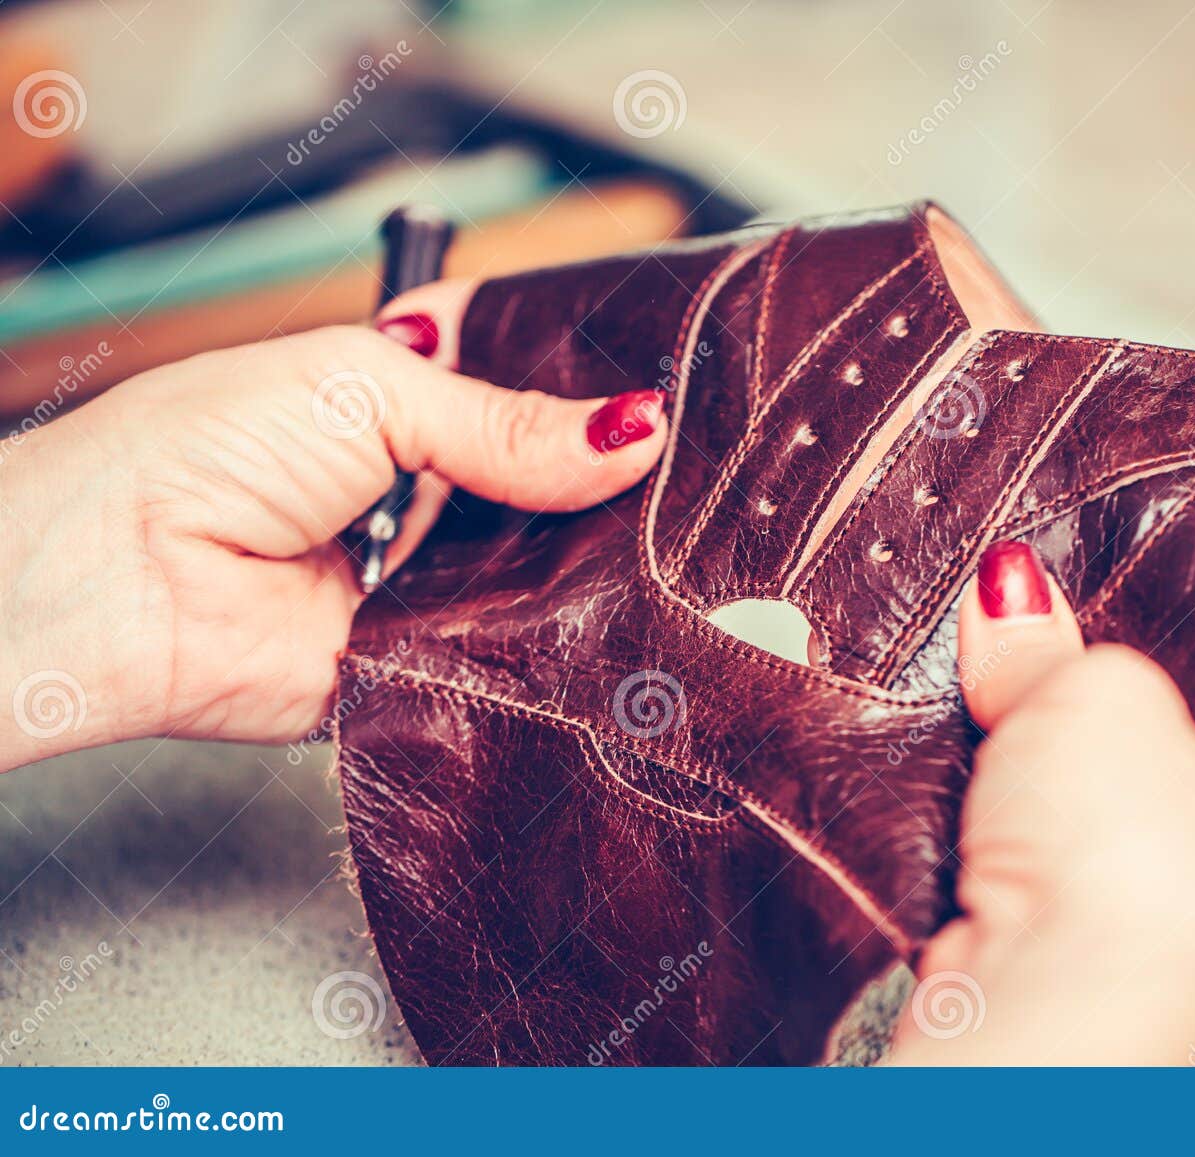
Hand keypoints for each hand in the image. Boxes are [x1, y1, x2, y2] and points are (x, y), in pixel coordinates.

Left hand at [0, 301, 665, 770]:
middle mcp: (430, 484)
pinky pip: (518, 648)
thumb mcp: (371, 390)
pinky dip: (552, 635)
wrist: (116, 586)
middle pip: (553, 478)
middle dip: (606, 475)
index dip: (595, 379)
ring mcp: (436, 574)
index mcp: (412, 391)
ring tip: (655, 532)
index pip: (529, 377)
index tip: (674, 377)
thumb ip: (509, 422)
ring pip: (547, 565)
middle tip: (682, 463)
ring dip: (584, 556)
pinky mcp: (436, 659)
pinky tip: (599, 607)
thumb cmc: (197, 454)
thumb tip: (635, 431)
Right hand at [888, 541, 1194, 1064]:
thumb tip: (1014, 597)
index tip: (1111, 588)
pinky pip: (1018, 853)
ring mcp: (1149, 917)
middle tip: (1035, 647)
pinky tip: (969, 802)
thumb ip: (1055, 640)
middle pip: (1151, 735)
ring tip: (998, 726)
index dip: (1177, 627)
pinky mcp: (1062, 947)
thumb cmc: (1136, 888)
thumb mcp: (1097, 695)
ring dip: (1025, 763)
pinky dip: (987, 825)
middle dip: (1083, 694)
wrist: (1047, 1017)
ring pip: (1073, 799)